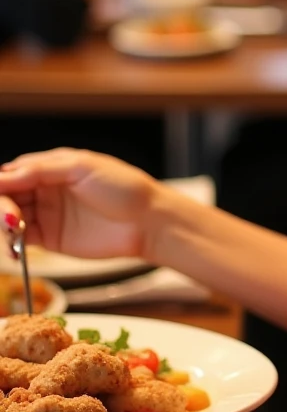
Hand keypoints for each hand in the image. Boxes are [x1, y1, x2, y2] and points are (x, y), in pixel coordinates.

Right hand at [0, 149, 160, 261]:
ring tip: (14, 228)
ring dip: (3, 223)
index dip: (2, 182)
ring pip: (8, 217)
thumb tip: (7, 174)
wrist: (146, 221)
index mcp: (54, 166)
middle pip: (7, 194)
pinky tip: (14, 245)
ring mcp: (47, 213)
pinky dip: (11, 243)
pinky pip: (19, 240)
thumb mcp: (85, 167)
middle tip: (8, 216)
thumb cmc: (124, 187)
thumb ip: (44, 169)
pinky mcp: (49, 238)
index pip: (14, 171)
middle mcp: (47, 189)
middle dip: (1, 204)